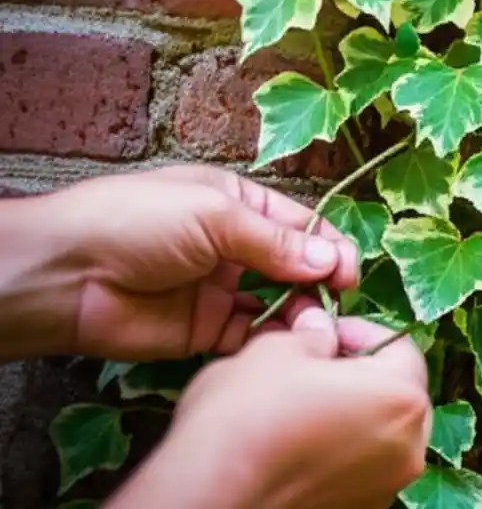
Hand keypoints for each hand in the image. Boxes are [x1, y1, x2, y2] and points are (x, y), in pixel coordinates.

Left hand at [0, 165, 357, 359]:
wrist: (65, 275)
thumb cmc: (137, 222)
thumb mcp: (214, 215)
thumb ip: (275, 242)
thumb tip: (330, 261)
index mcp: (237, 203)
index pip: (300, 224)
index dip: (329, 246)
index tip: (349, 271)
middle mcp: (234, 245)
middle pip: (295, 265)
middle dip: (321, 282)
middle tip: (338, 302)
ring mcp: (220, 290)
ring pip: (278, 303)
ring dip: (301, 313)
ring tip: (315, 328)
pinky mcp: (205, 331)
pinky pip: (250, 337)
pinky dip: (272, 341)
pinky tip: (288, 345)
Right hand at [108, 308, 430, 508]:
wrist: (208, 498)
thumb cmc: (246, 419)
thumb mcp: (274, 351)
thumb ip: (311, 335)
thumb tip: (320, 328)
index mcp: (401, 398)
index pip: (399, 347)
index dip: (358, 331)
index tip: (324, 330)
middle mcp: (408, 448)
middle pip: (397, 394)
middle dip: (360, 374)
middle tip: (314, 366)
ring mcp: (386, 486)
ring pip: (380, 435)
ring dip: (351, 414)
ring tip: (300, 407)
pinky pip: (360, 469)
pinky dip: (339, 453)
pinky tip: (296, 447)